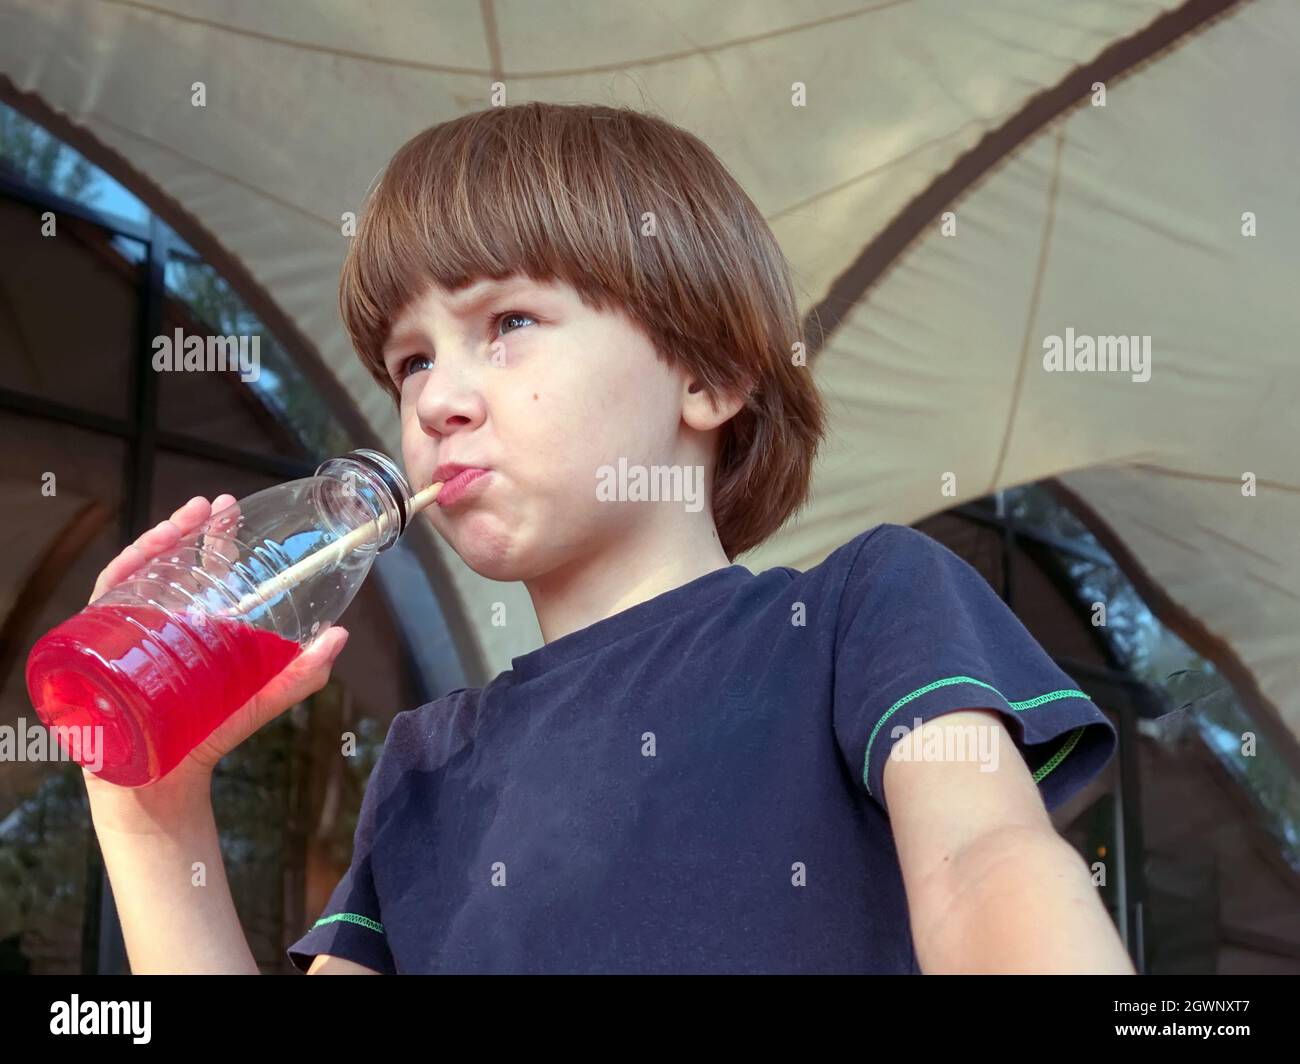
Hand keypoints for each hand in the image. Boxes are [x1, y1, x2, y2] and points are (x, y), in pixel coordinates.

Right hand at [82, 495, 349, 815]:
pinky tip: (135, 568)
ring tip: (177, 529)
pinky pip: (101, 609)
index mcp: (193, 623)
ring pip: (130, 578)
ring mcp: (127, 635)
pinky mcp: (101, 655)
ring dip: (150, 547)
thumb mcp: (263, 697)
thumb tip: (340, 635)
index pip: (201, 569)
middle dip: (180, 530)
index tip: (226, 507)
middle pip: (163, 564)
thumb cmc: (210, 735)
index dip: (211, 536)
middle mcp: (157, 621)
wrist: (166, 784)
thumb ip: (302, 671)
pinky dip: (116, 583)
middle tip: (205, 508)